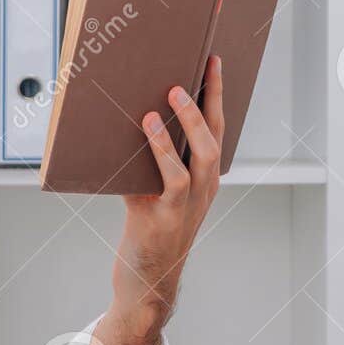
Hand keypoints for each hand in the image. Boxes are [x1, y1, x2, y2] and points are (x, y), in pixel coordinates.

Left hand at [88, 54, 224, 344]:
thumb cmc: (146, 234)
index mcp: (205, 179)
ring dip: (188, 121)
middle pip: (215, 133)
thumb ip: (146, 164)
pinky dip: (159, 150)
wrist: (146, 284)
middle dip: (212, 96)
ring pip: (201, 153)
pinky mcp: (165, 215)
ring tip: (172, 92)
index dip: (217, 95)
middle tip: (203, 62)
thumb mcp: (151, 194)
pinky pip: (169, 177)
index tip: (215, 60)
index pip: (217, 129)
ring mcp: (189, 202)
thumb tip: (126, 122)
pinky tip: (145, 126)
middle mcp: (205, 187)